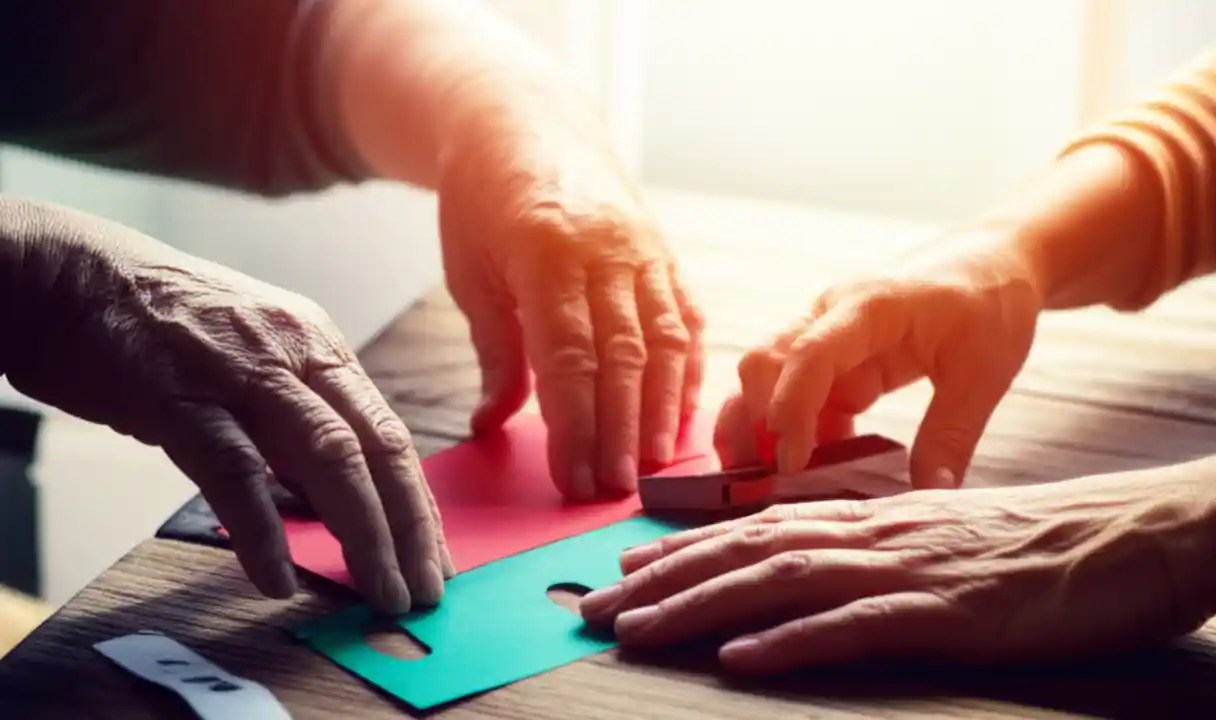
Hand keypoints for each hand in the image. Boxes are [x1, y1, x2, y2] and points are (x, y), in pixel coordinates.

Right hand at [4, 202, 446, 613]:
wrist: (65, 271)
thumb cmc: (159, 322)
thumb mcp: (252, 352)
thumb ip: (292, 414)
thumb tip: (326, 491)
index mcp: (317, 344)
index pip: (388, 432)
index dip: (416, 502)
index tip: (432, 557)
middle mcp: (294, 352)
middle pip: (375, 448)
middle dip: (408, 527)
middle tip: (422, 591)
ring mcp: (238, 371)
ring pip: (329, 457)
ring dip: (364, 533)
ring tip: (380, 591)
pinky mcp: (175, 394)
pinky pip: (233, 472)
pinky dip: (262, 531)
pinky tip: (277, 579)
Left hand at [437, 119, 702, 499]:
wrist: (525, 123)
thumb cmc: (484, 201)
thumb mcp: (473, 272)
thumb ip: (496, 351)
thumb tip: (492, 423)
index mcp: (547, 253)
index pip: (570, 357)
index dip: (575, 425)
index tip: (574, 478)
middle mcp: (606, 251)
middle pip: (625, 358)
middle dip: (621, 431)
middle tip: (615, 490)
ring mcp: (643, 250)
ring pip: (666, 341)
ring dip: (662, 410)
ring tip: (653, 465)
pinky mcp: (664, 253)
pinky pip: (686, 318)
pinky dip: (688, 370)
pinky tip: (682, 414)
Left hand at [579, 470, 1215, 674]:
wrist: (1127, 537)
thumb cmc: (1030, 544)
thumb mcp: (935, 538)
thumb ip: (872, 547)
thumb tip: (811, 567)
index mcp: (866, 517)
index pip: (752, 529)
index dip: (681, 548)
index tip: (622, 568)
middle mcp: (870, 534)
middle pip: (744, 553)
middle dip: (662, 582)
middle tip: (595, 610)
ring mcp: (905, 571)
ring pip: (779, 583)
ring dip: (700, 608)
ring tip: (638, 631)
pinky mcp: (946, 613)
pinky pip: (857, 627)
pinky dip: (794, 642)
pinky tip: (744, 659)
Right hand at [718, 229, 1041, 486]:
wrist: (996, 259)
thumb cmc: (992, 301)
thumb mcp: (984, 373)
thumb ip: (952, 434)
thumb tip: (932, 494)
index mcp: (870, 307)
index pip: (809, 354)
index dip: (791, 407)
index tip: (793, 462)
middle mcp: (833, 313)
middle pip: (766, 361)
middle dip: (756, 419)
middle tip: (772, 479)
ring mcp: (829, 331)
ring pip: (772, 375)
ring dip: (770, 424)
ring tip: (780, 479)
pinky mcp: (837, 351)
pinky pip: (804, 390)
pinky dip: (803, 425)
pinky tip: (821, 461)